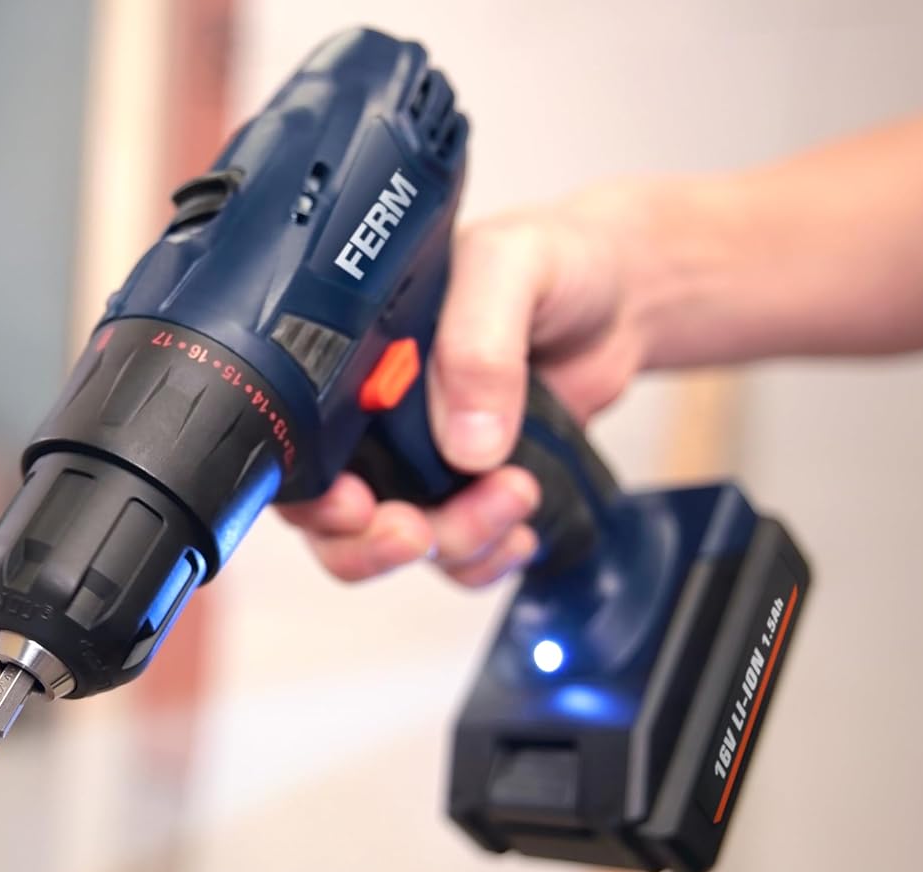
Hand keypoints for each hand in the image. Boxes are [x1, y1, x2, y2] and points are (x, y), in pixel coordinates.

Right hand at [277, 187, 651, 586]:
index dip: (314, 493)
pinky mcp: (473, 495)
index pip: (301, 446)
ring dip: (454, 543)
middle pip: (332, 521)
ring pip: (399, 547)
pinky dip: (487, 560)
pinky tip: (520, 527)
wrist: (622, 294)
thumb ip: (478, 341)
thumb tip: (466, 440)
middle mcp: (376, 421)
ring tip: (513, 493)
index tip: (357, 503)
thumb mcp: (509, 266)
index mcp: (355, 362)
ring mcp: (423, 466)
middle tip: (417, 530)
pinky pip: (459, 559)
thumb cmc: (554, 260)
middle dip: (371, 543)